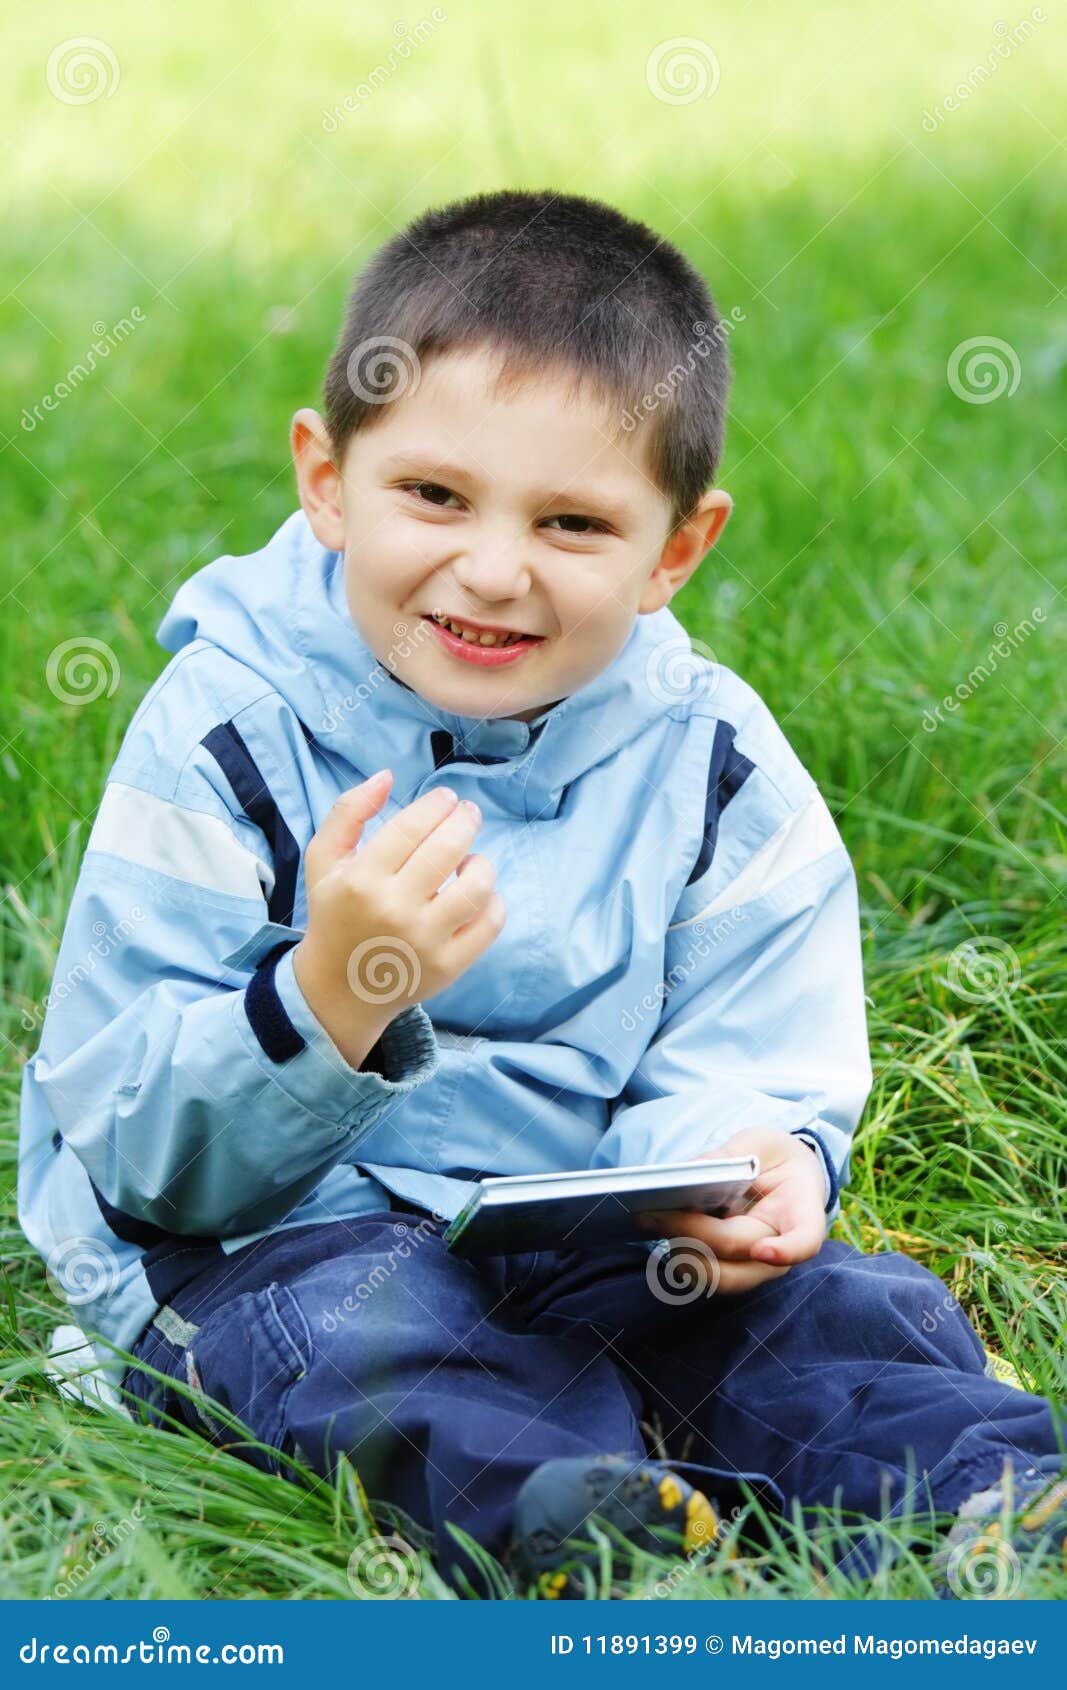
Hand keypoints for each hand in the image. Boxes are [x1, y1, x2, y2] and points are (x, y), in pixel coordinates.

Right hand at [293, 770, 505, 1066]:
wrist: (340, 987)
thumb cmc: (335, 913)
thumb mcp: (324, 860)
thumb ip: (348, 811)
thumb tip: (387, 776)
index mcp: (361, 880)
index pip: (411, 827)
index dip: (437, 805)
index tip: (447, 799)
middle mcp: (394, 910)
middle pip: (448, 848)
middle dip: (465, 820)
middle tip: (468, 814)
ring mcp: (424, 940)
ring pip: (477, 886)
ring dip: (481, 862)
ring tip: (470, 859)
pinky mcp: (448, 966)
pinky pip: (490, 924)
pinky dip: (493, 901)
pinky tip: (478, 894)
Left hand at [638, 1125, 827, 1293]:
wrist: (780, 1176)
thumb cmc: (775, 1157)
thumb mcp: (761, 1142)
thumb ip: (733, 1153)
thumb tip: (693, 1171)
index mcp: (801, 1211)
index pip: (804, 1241)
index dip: (787, 1251)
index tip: (763, 1250)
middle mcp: (781, 1248)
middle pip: (739, 1253)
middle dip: (694, 1234)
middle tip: (655, 1213)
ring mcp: (755, 1265)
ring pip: (719, 1278)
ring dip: (681, 1252)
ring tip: (652, 1219)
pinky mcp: (730, 1268)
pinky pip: (704, 1275)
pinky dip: (679, 1256)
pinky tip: (658, 1229)